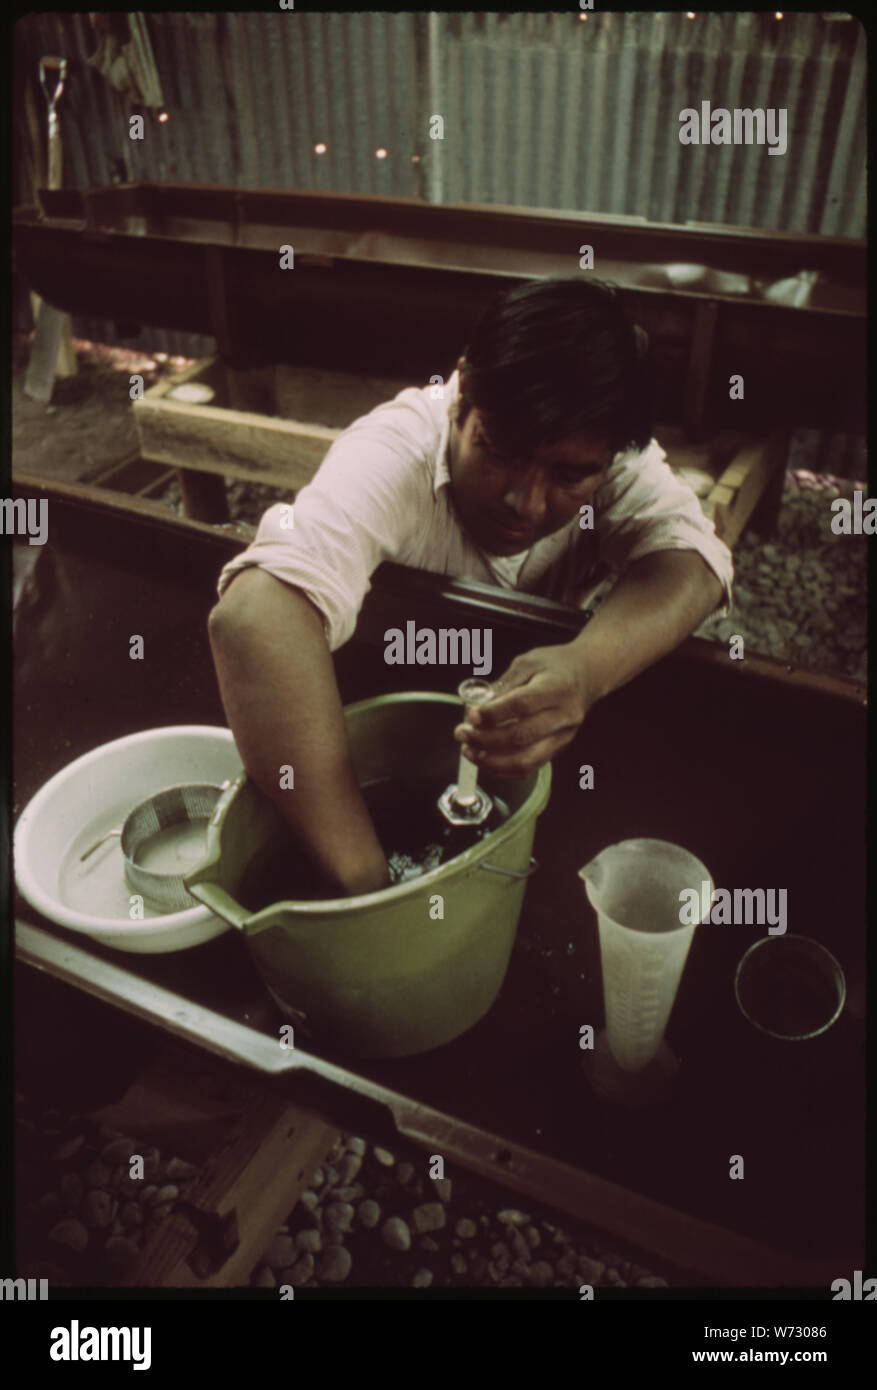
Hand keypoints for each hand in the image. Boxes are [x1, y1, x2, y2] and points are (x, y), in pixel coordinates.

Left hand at [453, 643, 591, 778]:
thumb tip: (475, 706)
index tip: (470, 715)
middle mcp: (564, 716)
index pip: (522, 705)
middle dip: (485, 739)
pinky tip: (485, 760)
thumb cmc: (555, 666)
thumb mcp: (528, 662)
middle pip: (521, 736)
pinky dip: (503, 770)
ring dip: (491, 760)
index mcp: (557, 688)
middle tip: (462, 733)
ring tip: (469, 751)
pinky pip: (529, 768)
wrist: (588, 675)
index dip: (493, 714)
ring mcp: (563, 736)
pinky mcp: (558, 749)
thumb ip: (503, 685)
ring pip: (525, 760)